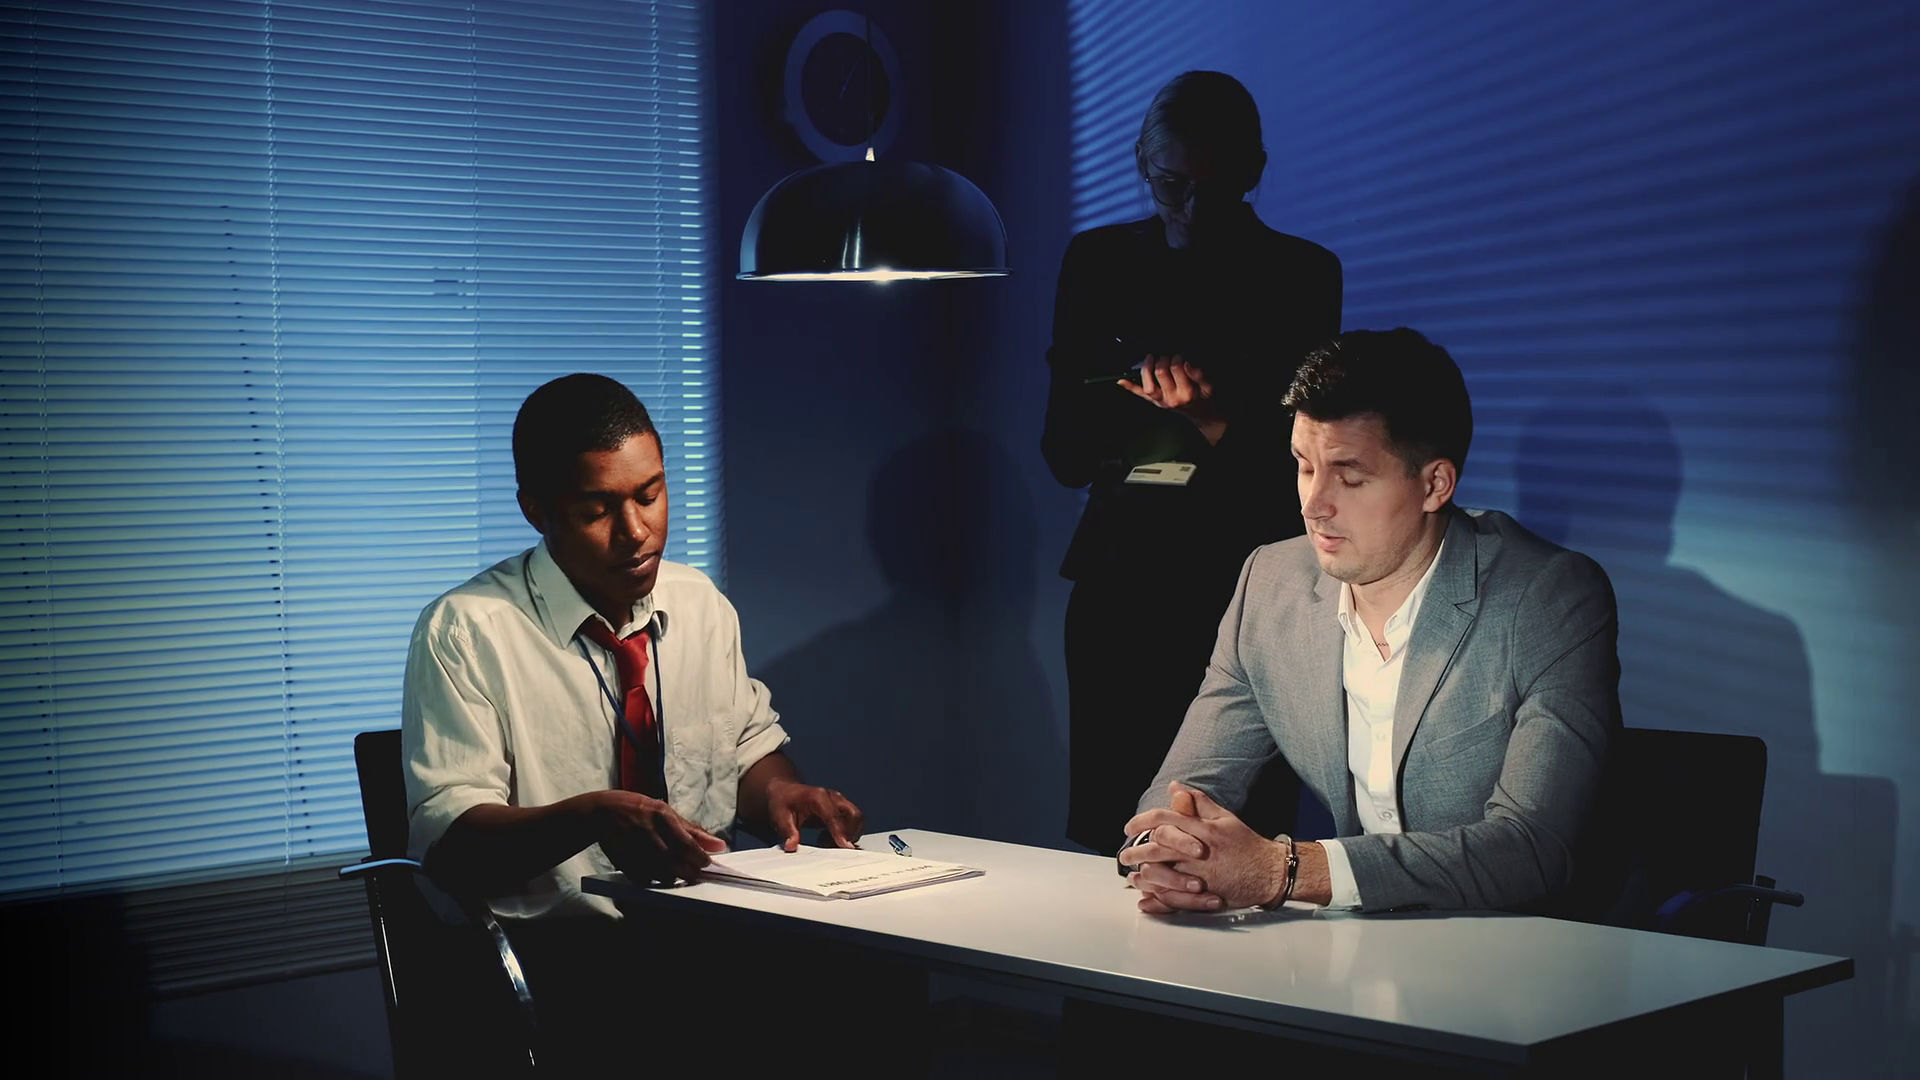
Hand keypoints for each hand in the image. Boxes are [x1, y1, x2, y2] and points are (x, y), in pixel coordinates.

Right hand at [593, 790, 727, 884]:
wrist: (601, 811)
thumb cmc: (638, 809)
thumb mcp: (666, 811)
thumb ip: (693, 831)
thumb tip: (720, 846)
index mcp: (661, 815)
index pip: (686, 843)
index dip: (699, 857)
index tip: (707, 864)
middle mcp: (647, 831)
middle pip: (673, 861)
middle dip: (688, 871)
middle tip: (696, 874)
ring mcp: (633, 847)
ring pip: (659, 872)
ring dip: (674, 878)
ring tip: (680, 875)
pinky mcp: (622, 860)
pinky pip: (643, 878)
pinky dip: (656, 880)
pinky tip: (661, 876)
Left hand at [765, 778, 864, 851]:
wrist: (785, 791)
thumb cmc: (783, 802)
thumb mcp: (780, 817)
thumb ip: (787, 831)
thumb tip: (792, 846)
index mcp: (818, 796)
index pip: (834, 816)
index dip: (841, 832)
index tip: (845, 847)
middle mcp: (833, 797)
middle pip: (854, 815)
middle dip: (850, 834)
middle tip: (832, 847)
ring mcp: (839, 802)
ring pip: (857, 819)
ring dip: (847, 835)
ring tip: (823, 841)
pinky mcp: (841, 809)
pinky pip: (852, 823)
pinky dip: (845, 834)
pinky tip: (825, 838)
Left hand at [1119, 355, 1226, 441]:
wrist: (1200, 413)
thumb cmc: (1204, 396)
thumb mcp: (1208, 385)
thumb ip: (1199, 374)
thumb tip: (1186, 362)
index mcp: (1186, 393)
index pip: (1177, 369)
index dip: (1177, 357)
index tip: (1180, 355)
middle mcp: (1171, 398)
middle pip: (1160, 373)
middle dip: (1163, 359)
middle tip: (1168, 356)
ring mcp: (1160, 401)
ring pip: (1148, 385)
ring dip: (1147, 368)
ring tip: (1151, 357)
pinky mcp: (1154, 402)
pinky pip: (1140, 395)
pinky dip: (1130, 387)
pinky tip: (1120, 380)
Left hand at [1120, 781, 1287, 912]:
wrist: (1270, 872)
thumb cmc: (1246, 844)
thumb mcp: (1224, 818)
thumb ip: (1198, 802)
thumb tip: (1176, 787)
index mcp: (1203, 830)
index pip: (1165, 820)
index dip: (1142, 821)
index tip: (1129, 827)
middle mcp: (1200, 852)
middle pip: (1158, 848)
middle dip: (1136, 850)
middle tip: (1125, 855)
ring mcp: (1201, 875)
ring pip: (1163, 875)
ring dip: (1144, 875)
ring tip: (1133, 876)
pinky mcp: (1205, 895)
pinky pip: (1175, 899)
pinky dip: (1158, 898)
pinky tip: (1147, 896)